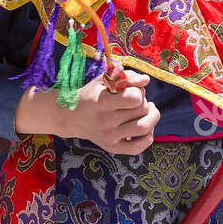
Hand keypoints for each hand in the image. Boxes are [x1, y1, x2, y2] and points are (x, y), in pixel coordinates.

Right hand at [16, 70, 159, 154]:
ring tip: (148, 111)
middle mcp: (104, 121)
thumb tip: (146, 81)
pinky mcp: (112, 147)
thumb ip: (126, 76)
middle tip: (136, 100)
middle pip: (141, 111)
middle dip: (144, 102)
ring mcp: (108, 137)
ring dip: (152, 117)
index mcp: (101, 102)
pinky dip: (148, 136)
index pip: (135, 98)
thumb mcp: (104, 80)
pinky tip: (145, 127)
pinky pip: (138, 147)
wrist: (70, 117)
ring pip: (144, 128)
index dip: (138, 92)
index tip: (131, 91)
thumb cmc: (91, 94)